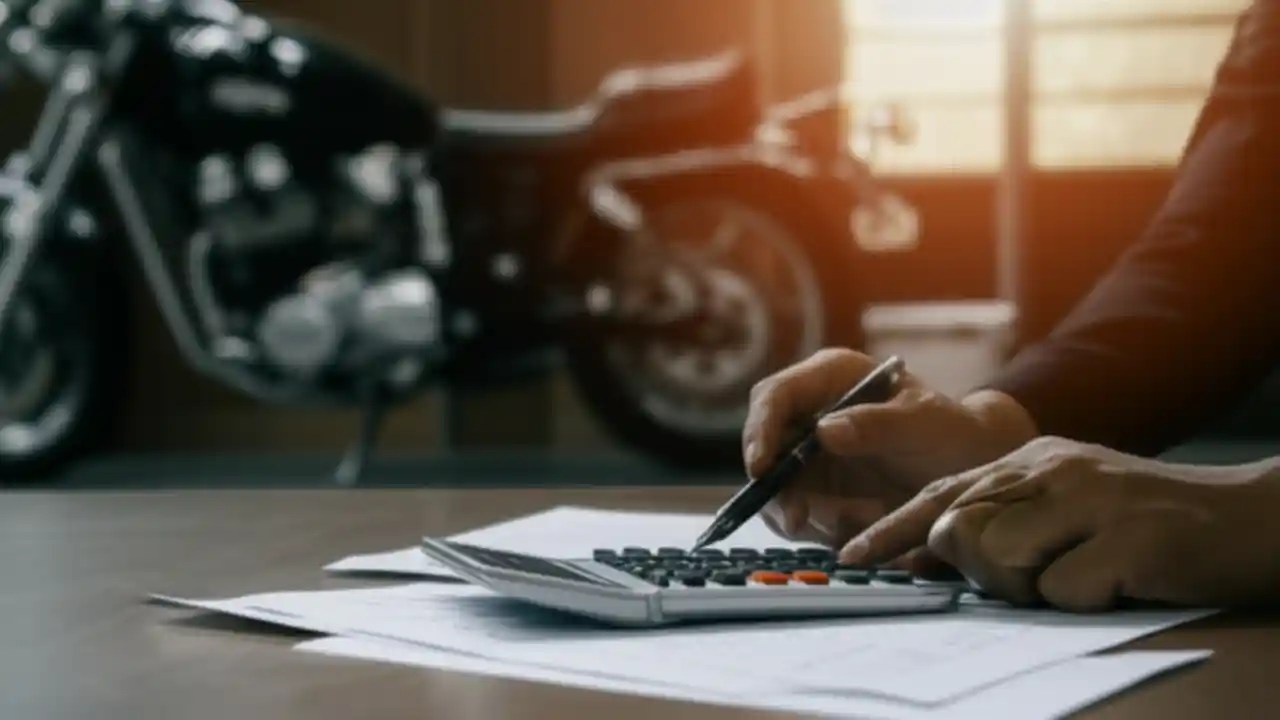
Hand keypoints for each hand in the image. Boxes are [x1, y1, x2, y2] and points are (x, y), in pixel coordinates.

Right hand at [741, 348, 1036, 549]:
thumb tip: (824, 431)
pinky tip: (857, 526)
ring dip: (801, 512)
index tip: (761, 467)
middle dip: (775, 485)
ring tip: (854, 521)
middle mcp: (811, 412)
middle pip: (764, 445)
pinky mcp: (818, 488)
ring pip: (775, 486)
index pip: (774, 396)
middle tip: (798, 518)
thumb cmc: (951, 432)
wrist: (971, 469)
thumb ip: (878, 424)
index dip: (760, 429)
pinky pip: (798, 512)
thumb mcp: (923, 423)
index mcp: (830, 377)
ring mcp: (810, 452)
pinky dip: (818, 527)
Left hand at [844, 436, 1279, 609]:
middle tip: (1030, 574)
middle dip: (975, 568)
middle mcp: (1053, 470)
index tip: (851, 557)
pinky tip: (1113, 580)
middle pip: (961, 528)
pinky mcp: (1128, 540)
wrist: (1244, 518)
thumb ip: (1000, 522)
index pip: (941, 492)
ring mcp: (1091, 501)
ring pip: (1000, 557)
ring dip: (1029, 585)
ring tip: (1079, 572)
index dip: (893, 528)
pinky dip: (1079, 599)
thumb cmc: (1142, 522)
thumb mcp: (1064, 508)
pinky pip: (1063, 591)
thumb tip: (928, 554)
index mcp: (1031, 460)